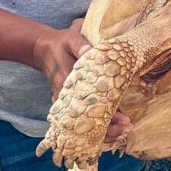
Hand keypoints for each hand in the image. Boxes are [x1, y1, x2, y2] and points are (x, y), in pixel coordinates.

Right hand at [32, 19, 133, 142]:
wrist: (43, 48)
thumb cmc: (60, 44)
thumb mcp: (70, 39)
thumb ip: (80, 45)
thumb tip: (90, 51)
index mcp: (68, 83)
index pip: (89, 106)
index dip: (108, 116)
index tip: (124, 119)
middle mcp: (66, 97)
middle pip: (87, 122)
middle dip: (109, 129)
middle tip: (128, 128)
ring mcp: (67, 102)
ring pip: (84, 124)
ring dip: (104, 130)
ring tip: (124, 130)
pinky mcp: (69, 101)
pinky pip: (82, 119)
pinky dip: (96, 125)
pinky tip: (112, 125)